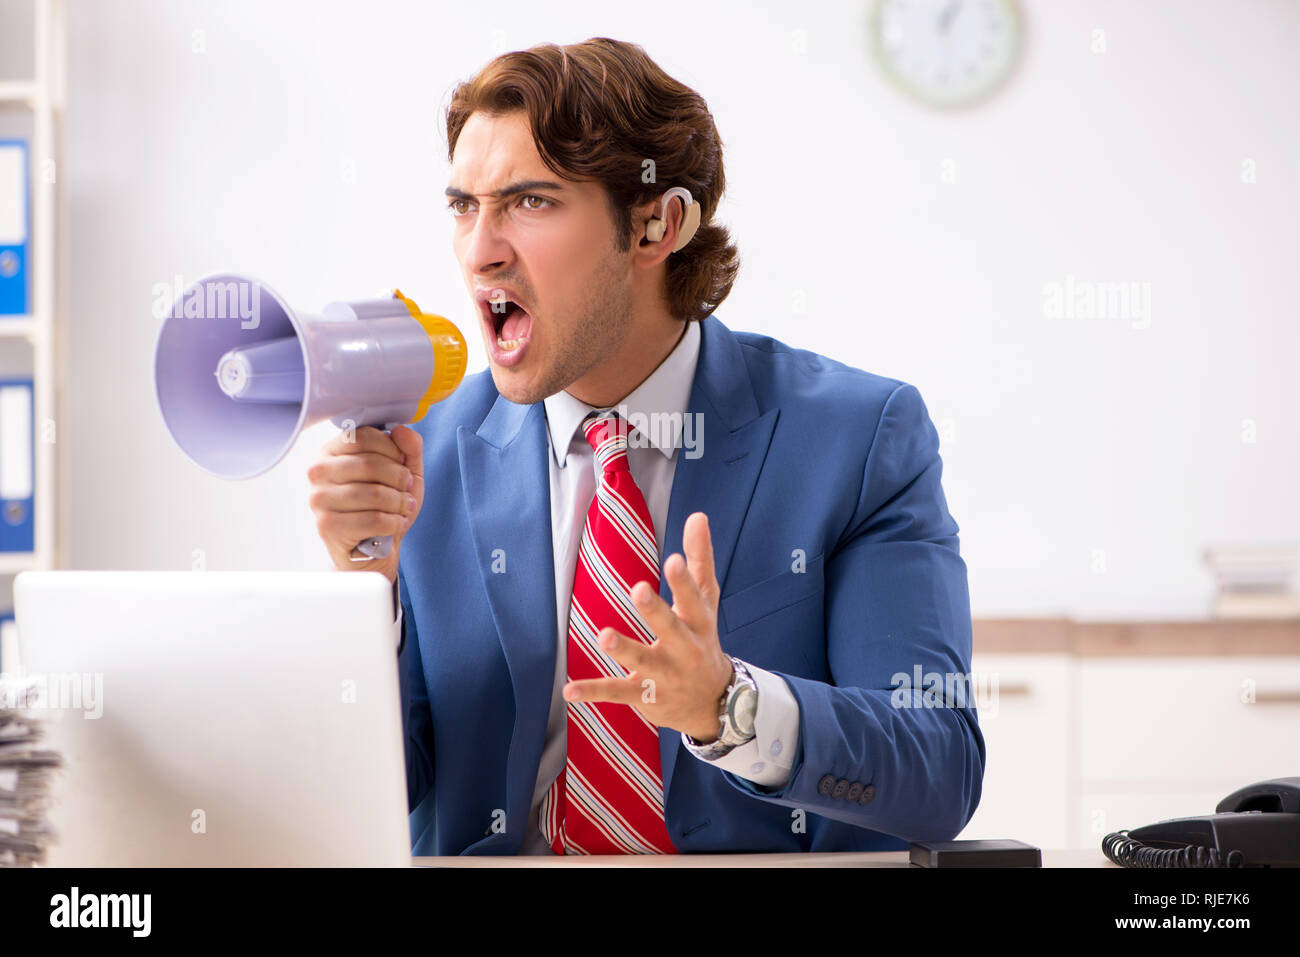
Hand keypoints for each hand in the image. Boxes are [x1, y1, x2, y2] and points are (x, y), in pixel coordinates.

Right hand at [307, 425, 423, 583]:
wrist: (374, 548)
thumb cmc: (385, 505)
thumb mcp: (404, 471)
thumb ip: (409, 447)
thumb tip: (402, 430)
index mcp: (332, 450)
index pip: (364, 436)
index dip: (392, 450)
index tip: (402, 463)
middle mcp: (319, 471)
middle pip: (370, 464)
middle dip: (399, 478)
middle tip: (406, 489)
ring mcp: (319, 499)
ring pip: (373, 493)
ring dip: (399, 502)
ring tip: (404, 507)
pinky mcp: (327, 526)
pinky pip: (372, 519)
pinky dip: (394, 522)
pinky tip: (397, 523)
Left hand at [562, 511, 733, 741]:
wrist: (713, 702)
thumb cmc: (703, 638)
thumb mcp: (706, 601)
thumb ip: (700, 559)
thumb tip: (698, 515)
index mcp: (698, 622)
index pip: (693, 598)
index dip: (683, 580)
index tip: (673, 560)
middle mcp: (685, 649)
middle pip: (671, 628)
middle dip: (655, 611)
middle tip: (639, 590)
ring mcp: (665, 674)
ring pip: (643, 661)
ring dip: (624, 649)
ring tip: (604, 636)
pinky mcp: (645, 695)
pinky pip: (618, 692)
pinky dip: (593, 691)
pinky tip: (569, 690)